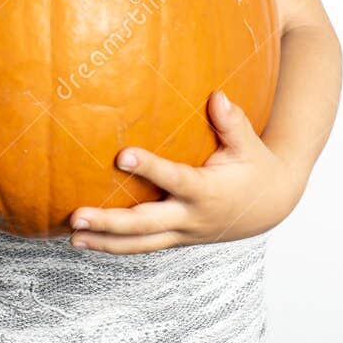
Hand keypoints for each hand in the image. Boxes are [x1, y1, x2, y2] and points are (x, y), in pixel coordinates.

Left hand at [66, 89, 304, 253]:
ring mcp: (183, 233)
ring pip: (141, 244)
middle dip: (110, 223)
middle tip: (77, 216)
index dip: (149, 169)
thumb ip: (233, 122)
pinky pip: (143, 245)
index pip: (174, 179)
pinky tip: (87, 240)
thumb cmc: (255, 167)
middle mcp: (191, 217)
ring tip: (73, 237)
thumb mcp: (249, 144)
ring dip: (105, 242)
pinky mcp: (176, 239)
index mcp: (207, 191)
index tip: (121, 155)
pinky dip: (116, 246)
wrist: (269, 206)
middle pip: (146, 226)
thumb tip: (217, 96)